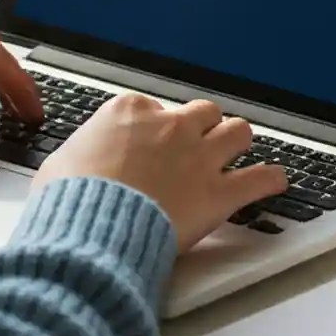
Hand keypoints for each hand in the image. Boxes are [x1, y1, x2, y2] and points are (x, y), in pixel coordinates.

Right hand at [33, 94, 286, 250]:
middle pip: (202, 113)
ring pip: (238, 132)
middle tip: (198, 145)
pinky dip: (270, 180)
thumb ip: (79, 155)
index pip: (154, 108)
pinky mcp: (219, 192)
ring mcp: (200, 157)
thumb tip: (73, 164)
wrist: (92, 228)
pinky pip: (261, 179)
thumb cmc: (70, 199)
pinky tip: (276, 182)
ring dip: (238, 142)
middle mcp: (171, 127)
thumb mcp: (59, 164)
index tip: (152, 143)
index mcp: (131, 112)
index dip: (155, 128)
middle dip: (202, 127)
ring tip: (238, 153)